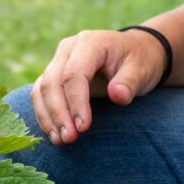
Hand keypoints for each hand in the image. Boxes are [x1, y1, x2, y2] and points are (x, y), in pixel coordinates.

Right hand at [29, 28, 166, 144]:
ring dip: (48, 116)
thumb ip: (130, 82)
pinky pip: (41, 94)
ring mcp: (59, 61)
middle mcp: (69, 49)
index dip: (76, 102)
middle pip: (52, 82)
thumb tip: (117, 95)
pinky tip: (54, 134)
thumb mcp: (142, 69)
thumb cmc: (139, 60)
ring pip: (42, 89)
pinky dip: (45, 114)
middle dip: (58, 113)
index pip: (74, 73)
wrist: (135, 51)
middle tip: (69, 139)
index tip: (83, 127)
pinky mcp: (55, 75)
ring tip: (60, 140)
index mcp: (90, 43)